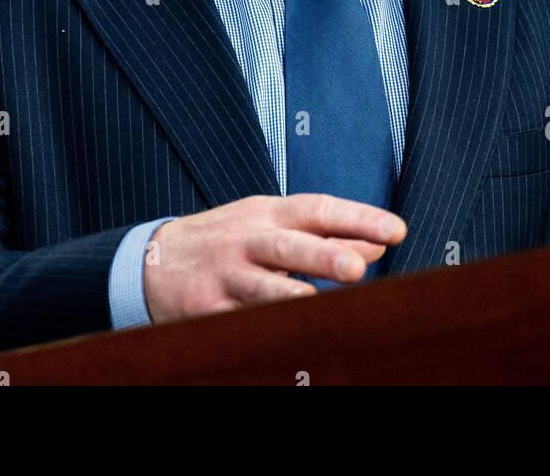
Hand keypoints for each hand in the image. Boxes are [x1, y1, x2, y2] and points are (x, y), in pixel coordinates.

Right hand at [142, 194, 405, 323]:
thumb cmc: (229, 241)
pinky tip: (283, 339)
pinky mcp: (205, 310)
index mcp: (268, 214)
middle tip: (359, 267)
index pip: (317, 209)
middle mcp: (247, 239)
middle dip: (323, 255)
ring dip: (289, 295)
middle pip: (289, 244)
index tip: (396, 230)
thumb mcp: (271, 225)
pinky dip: (259, 330)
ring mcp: (225, 275)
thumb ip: (323, 234)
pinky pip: (236, 322)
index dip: (357, 218)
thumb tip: (378, 243)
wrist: (152, 261)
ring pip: (260, 286)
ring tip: (317, 304)